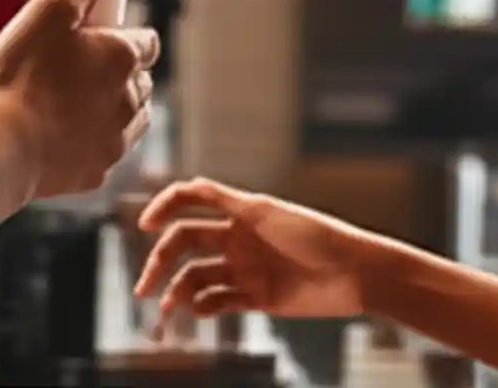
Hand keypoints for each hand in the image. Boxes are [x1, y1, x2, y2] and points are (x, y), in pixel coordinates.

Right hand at [0, 0, 160, 198]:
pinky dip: (92, 142)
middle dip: (123, 73)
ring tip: (78, 103)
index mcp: (124, 58)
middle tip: (84, 68)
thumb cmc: (21, 76)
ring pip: (133, 118)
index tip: (105, 36)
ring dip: (114, 108)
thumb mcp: (46, 11)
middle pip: (142, 81)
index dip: (129, 36)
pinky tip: (65, 137)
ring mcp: (116, 139)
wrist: (3, 148)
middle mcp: (131, 99)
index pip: (148, 42)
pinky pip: (104, 151)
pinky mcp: (97, 171)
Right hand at [134, 178, 375, 325]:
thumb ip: (227, 201)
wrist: (354, 274)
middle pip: (185, 245)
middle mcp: (238, 237)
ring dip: (178, 292)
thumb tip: (188, 185)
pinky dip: (203, 307)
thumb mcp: (269, 213)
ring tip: (170, 309)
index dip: (164, 207)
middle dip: (160, 263)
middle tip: (143, 289)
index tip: (144, 226)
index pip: (192, 201)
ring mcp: (246, 268)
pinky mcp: (257, 297)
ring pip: (197, 278)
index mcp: (240, 211)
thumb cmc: (317, 235)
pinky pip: (219, 302)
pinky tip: (199, 312)